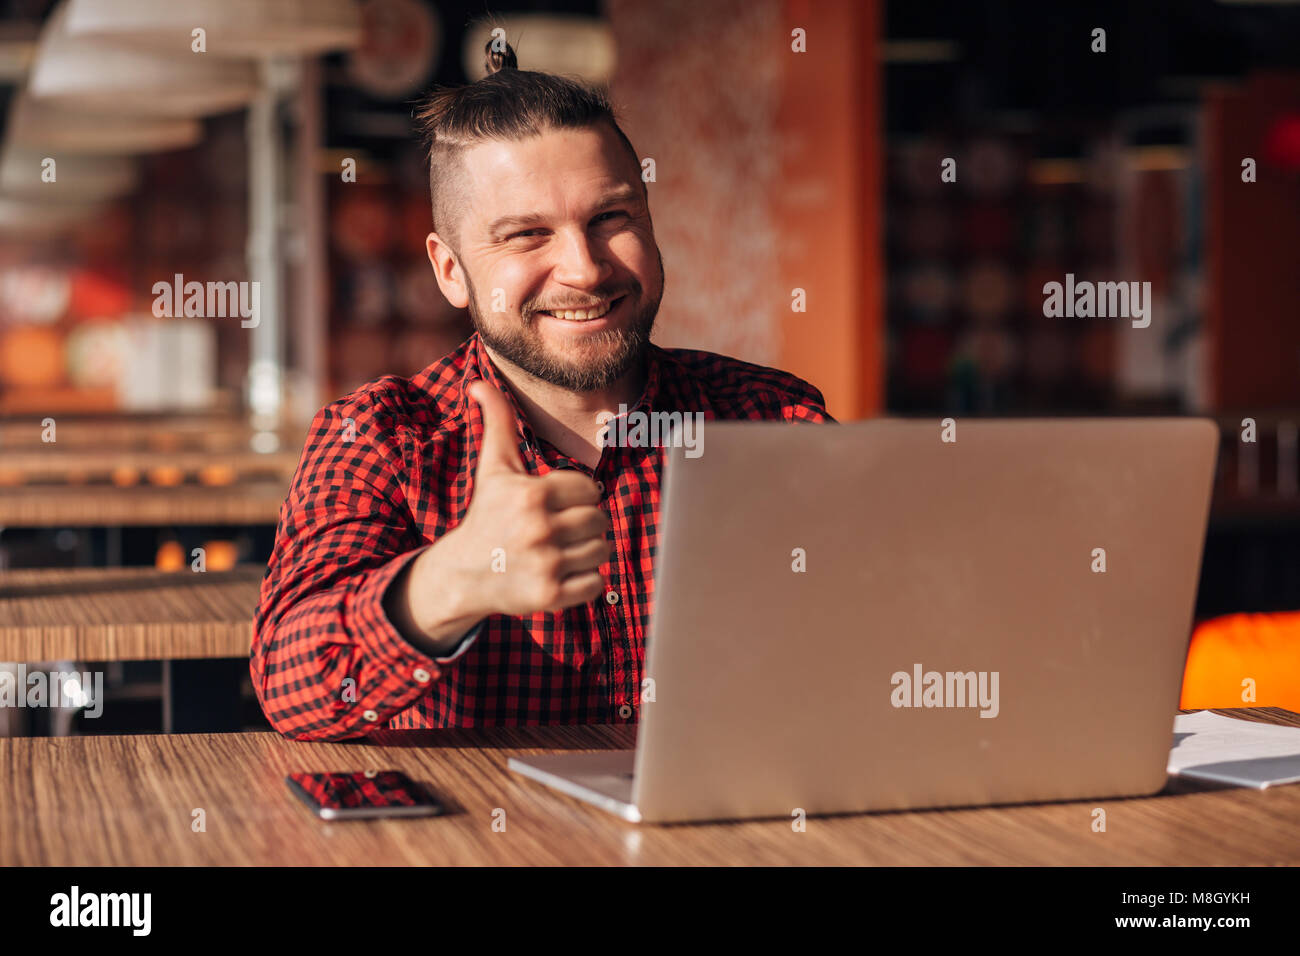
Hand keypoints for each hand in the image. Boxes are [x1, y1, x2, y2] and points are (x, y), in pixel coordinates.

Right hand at [452, 380, 609, 614]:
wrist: (463, 573)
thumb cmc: (487, 514)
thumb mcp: (493, 468)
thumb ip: (497, 423)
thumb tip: (479, 383)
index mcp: (531, 494)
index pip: (590, 489)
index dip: (576, 496)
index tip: (554, 504)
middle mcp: (539, 529)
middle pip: (600, 520)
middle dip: (584, 524)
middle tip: (558, 530)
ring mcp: (545, 565)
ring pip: (602, 551)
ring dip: (586, 552)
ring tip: (559, 551)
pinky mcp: (550, 597)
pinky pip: (596, 583)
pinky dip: (584, 581)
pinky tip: (559, 574)